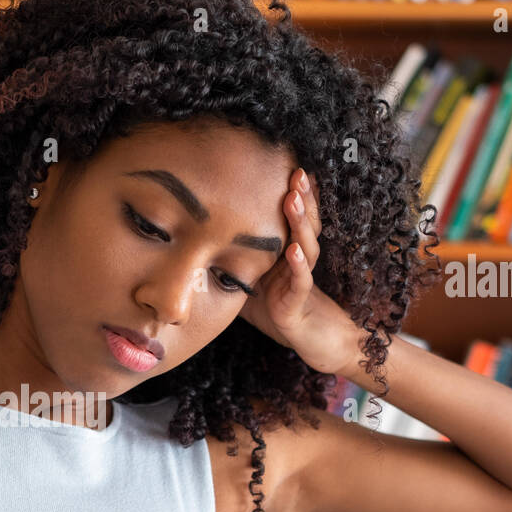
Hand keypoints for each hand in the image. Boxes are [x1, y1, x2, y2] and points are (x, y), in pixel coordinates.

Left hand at [238, 167, 364, 375]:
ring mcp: (299, 282)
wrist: (314, 345)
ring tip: (293, 198)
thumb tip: (197, 246)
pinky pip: (301, 282)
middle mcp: (297, 262)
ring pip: (305, 246)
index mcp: (285, 254)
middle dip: (301, 196)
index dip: (291, 195)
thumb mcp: (247, 283)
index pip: (290, 219)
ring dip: (299, 222)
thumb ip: (228, 263)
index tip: (283, 167)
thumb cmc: (279, 314)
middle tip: (295, 170)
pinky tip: (293, 249)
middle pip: (303, 223)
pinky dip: (298, 265)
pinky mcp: (298, 305)